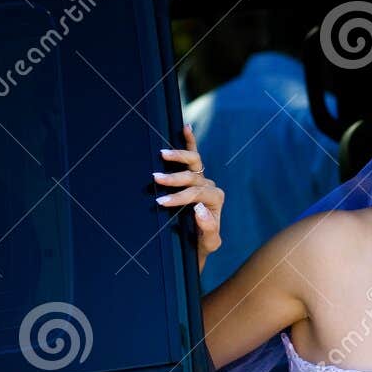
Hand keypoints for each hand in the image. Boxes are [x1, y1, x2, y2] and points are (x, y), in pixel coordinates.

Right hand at [153, 124, 223, 273]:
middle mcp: (211, 186)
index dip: (179, 197)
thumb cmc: (201, 244)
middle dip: (174, 179)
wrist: (197, 244)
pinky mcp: (195, 174)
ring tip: (162, 155)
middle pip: (193, 177)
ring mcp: (203, 178)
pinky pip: (194, 154)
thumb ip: (209, 228)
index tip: (161, 202)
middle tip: (155, 179)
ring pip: (193, 162)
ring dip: (178, 156)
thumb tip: (199, 208)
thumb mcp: (209, 243)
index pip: (197, 194)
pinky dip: (190, 140)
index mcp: (216, 200)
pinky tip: (185, 127)